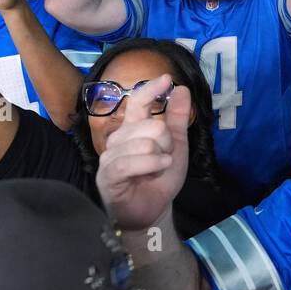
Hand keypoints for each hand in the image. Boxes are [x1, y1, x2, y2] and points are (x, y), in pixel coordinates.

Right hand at [96, 75, 192, 230]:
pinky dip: (151, 165)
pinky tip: (159, 170)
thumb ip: (177, 118)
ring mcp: (110, 157)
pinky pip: (131, 162)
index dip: (151, 89)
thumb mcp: (175, 146)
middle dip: (167, 143)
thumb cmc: (159, 178)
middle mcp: (118, 139)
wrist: (152, 210)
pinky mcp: (108, 175)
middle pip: (152, 125)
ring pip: (145, 143)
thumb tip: (182, 89)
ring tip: (157, 170)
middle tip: (164, 159)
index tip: (167, 79)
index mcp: (132, 129)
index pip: (138, 102)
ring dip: (161, 158)